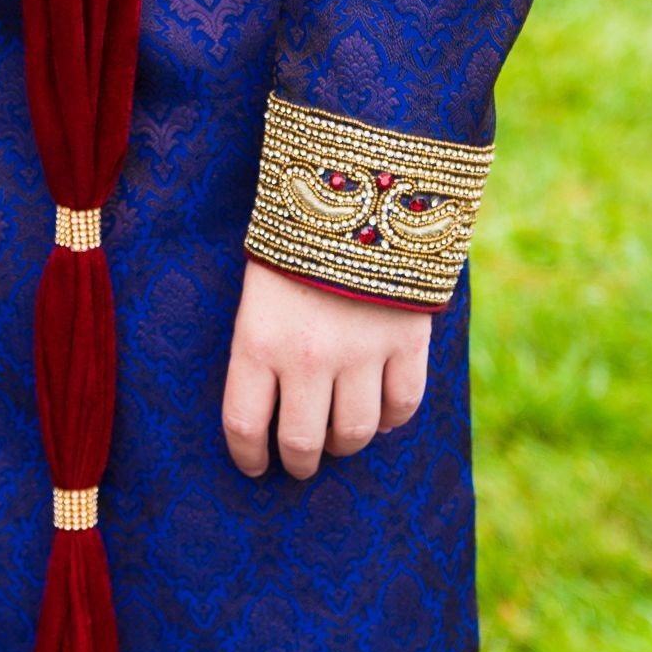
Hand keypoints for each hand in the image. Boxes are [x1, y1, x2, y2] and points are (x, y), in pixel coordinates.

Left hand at [220, 258, 432, 481]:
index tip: (255, 465)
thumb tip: (272, 406)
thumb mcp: (258, 291)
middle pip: (303, 443)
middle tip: (300, 462)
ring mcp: (361, 353)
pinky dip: (392, 418)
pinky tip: (382, 413)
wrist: (358, 185)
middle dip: (299, 461)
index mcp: (258, 342)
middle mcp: (307, 358)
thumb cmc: (295, 238)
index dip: (249, 456)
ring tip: (339, 438)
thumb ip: (262, 346)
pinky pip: (403, 405)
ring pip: (355, 433)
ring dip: (345, 444)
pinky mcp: (407, 341)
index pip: (245, 426)